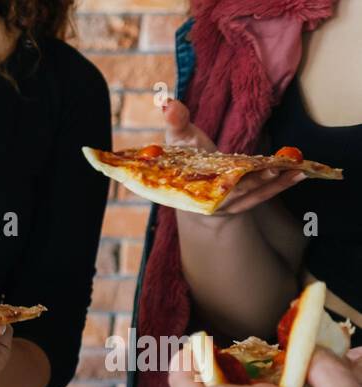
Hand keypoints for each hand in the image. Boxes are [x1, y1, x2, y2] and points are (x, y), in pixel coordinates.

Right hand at [162, 99, 303, 214]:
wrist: (193, 187)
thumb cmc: (184, 159)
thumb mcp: (179, 139)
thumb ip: (176, 122)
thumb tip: (167, 102)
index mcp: (192, 185)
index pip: (204, 183)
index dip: (217, 181)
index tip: (231, 179)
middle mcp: (211, 198)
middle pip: (234, 191)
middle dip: (254, 182)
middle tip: (273, 169)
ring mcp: (230, 202)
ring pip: (253, 194)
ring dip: (275, 183)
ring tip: (297, 170)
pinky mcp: (246, 201)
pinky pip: (265, 195)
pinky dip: (282, 185)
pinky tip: (300, 174)